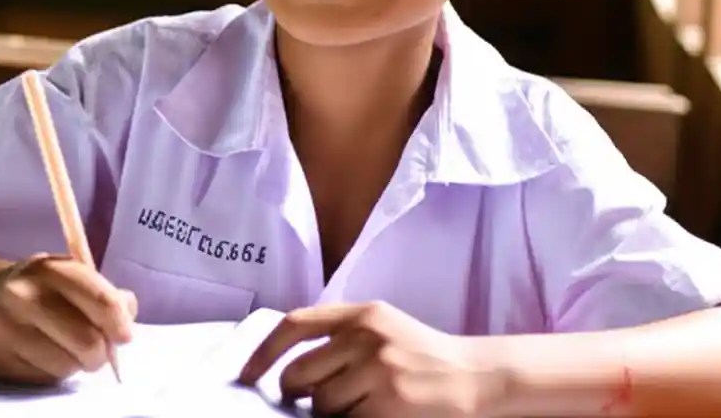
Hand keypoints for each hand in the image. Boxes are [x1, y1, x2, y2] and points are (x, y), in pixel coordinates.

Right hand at [0, 253, 137, 383]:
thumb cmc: (35, 290)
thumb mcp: (68, 277)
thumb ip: (102, 292)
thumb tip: (128, 312)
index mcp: (50, 268)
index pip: (100, 301)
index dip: (119, 324)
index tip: (124, 336)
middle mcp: (24, 295)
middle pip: (87, 341)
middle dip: (100, 354)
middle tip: (97, 353)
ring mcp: (5, 328)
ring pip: (66, 365)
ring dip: (75, 365)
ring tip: (65, 351)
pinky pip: (42, 378)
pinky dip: (51, 372)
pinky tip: (42, 356)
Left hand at [238, 301, 497, 416]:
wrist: (475, 376)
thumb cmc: (424, 355)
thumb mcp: (383, 329)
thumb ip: (341, 336)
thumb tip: (288, 366)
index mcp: (362, 313)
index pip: (294, 325)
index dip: (263, 352)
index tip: (246, 375)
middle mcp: (367, 336)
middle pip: (299, 373)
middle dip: (296, 395)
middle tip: (310, 402)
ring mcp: (378, 370)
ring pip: (321, 404)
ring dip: (328, 414)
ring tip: (356, 406)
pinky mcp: (388, 403)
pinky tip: (370, 414)